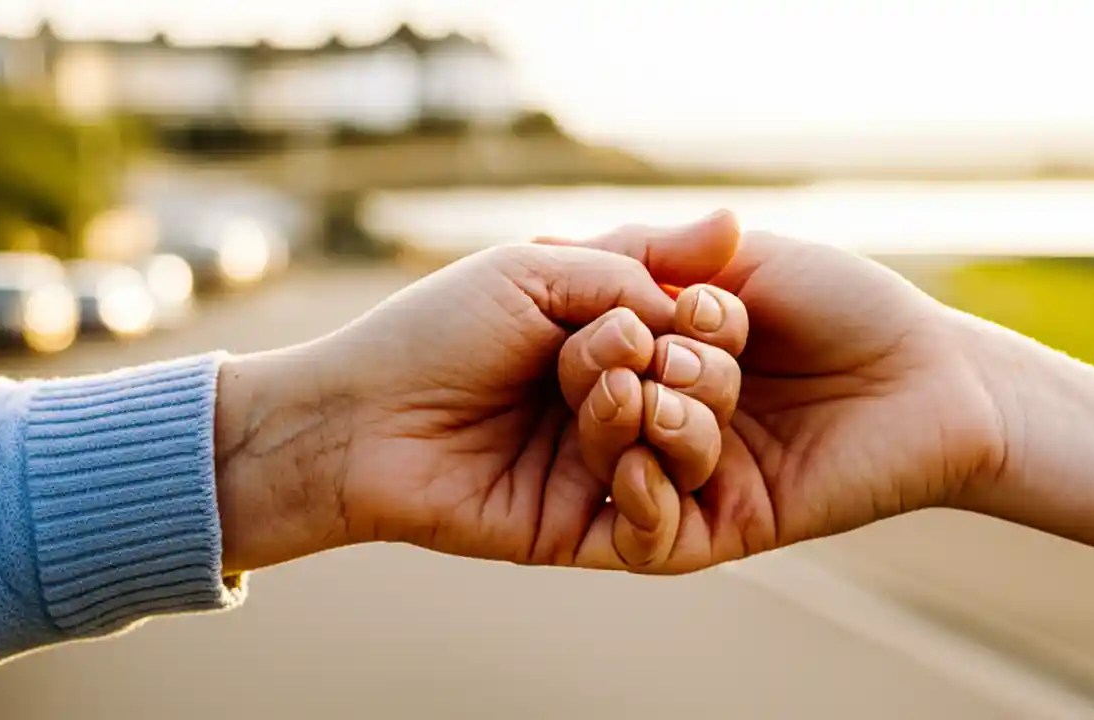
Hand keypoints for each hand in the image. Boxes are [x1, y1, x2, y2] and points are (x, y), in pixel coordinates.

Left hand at [211, 214, 741, 572]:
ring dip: (668, 424)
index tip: (693, 309)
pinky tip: (625, 460)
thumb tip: (733, 229)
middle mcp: (610, 404)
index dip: (701, 324)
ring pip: (684, 458)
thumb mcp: (535, 270)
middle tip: (632, 356)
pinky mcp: (578, 528)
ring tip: (613, 394)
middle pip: (700, 398)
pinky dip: (654, 497)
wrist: (360, 417)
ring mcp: (597, 468)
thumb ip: (634, 260)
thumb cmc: (437, 332)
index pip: (692, 336)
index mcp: (603, 341)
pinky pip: (650, 530)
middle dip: (684, 372)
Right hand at [551, 213, 1007, 571]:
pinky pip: (652, 536)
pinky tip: (647, 461)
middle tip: (654, 356)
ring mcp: (695, 474)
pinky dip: (638, 501)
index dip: (597, 334)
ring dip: (636, 425)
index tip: (627, 310)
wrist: (933, 372)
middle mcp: (673, 416)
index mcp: (669, 356)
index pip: (592, 355)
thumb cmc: (848, 302)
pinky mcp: (723, 527)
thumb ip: (657, 254)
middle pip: (596, 412)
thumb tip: (549, 239)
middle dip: (608, 381)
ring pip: (620, 466)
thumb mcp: (743, 261)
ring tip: (671, 393)